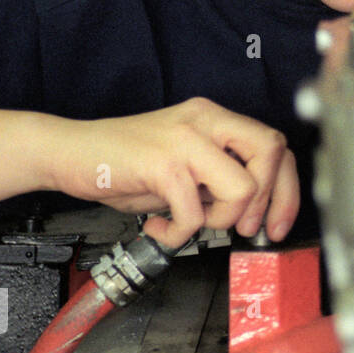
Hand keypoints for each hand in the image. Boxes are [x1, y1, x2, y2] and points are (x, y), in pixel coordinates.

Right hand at [41, 97, 299, 249]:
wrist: (67, 152)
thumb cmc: (123, 163)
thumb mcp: (185, 165)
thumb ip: (219, 178)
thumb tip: (255, 211)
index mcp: (214, 118)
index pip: (276, 146)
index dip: (286, 189)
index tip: (276, 224)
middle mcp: (205, 120)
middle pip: (272, 153)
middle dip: (266, 201)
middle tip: (242, 227)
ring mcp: (184, 139)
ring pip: (243, 187)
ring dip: (221, 219)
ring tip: (189, 221)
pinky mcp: (162, 163)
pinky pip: (195, 213)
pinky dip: (179, 233)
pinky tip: (160, 227)